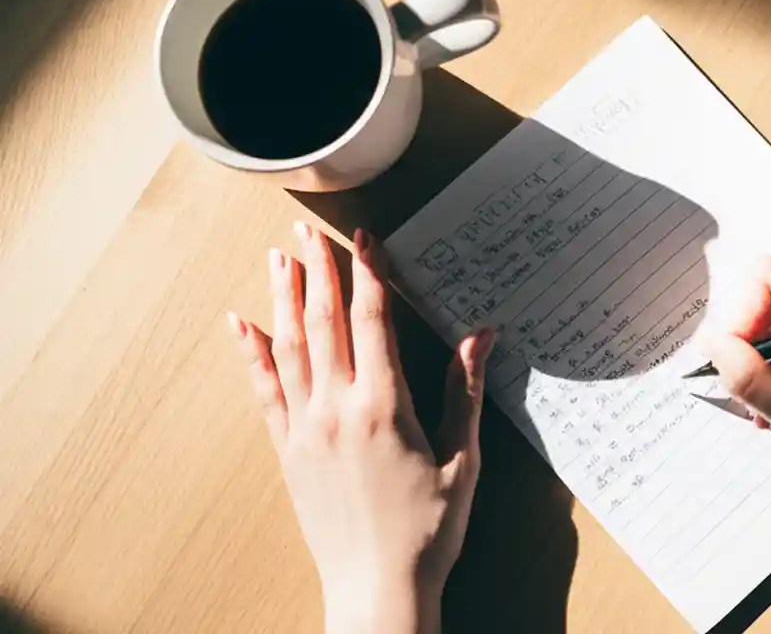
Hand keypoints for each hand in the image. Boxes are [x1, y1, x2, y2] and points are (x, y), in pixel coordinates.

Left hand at [225, 223, 492, 633]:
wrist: (377, 588)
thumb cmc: (428, 529)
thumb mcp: (461, 459)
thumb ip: (465, 392)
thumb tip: (481, 338)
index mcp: (384, 406)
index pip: (373, 321)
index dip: (368, 274)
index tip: (363, 238)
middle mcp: (337, 408)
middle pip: (323, 323)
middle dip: (316, 272)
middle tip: (305, 231)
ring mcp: (305, 429)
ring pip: (288, 348)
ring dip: (282, 299)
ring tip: (277, 260)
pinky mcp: (288, 451)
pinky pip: (264, 391)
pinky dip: (251, 354)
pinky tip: (240, 324)